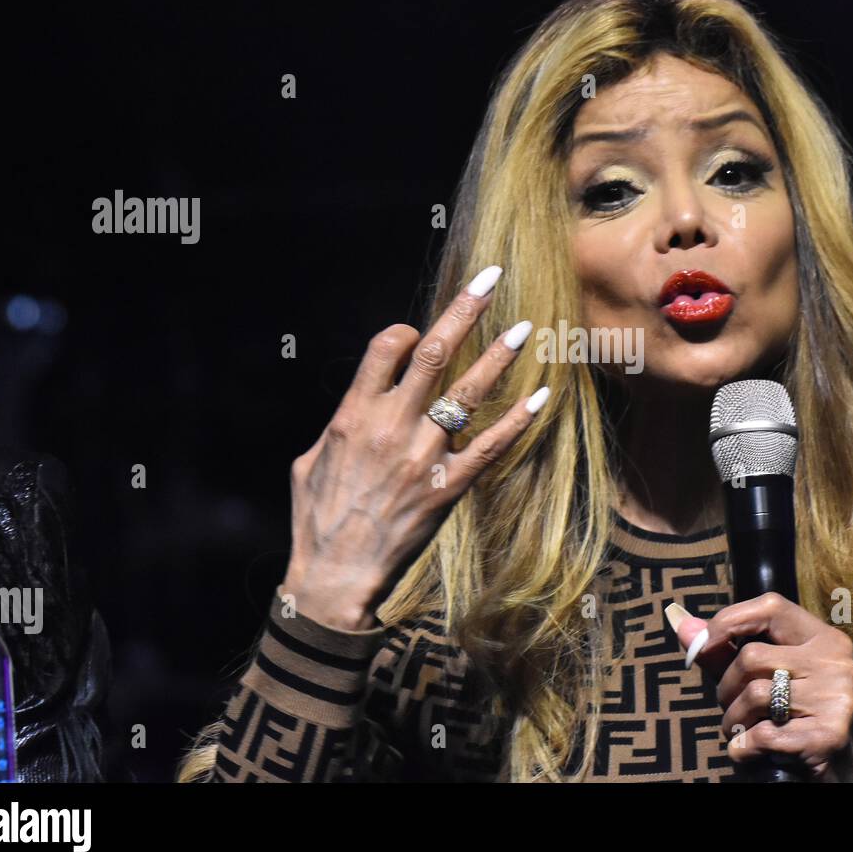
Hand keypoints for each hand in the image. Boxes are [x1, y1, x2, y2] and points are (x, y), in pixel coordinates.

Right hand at [283, 265, 548, 630]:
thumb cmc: (317, 516)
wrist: (334, 573)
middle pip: (433, 353)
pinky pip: (489, 448)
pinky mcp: (447, 488)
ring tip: (526, 328)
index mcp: (353, 415)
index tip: (419, 330)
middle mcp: (391, 427)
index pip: (386, 347)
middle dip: (465, 310)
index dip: (407, 330)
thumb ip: (341, 422)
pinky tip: (541, 398)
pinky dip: (517, 422)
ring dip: (499, 357)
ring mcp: (422, 457)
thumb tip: (360, 400)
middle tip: (492, 278)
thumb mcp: (310, 459)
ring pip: (467, 394)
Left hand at [669, 592, 852, 781]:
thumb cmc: (795, 720)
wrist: (842, 775)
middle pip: (752, 656)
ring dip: (734, 721)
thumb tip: (683, 625)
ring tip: (744, 731)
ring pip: (754, 695)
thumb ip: (724, 653)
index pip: (771, 607)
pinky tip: (753, 751)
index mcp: (824, 639)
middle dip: (726, 688)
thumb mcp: (764, 679)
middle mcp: (835, 663)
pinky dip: (744, 748)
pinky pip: (761, 734)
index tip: (705, 645)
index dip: (729, 621)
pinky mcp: (828, 736)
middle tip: (733, 710)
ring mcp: (835, 698)